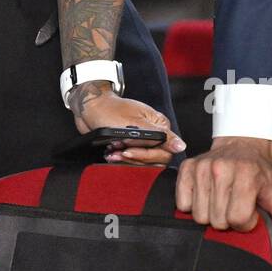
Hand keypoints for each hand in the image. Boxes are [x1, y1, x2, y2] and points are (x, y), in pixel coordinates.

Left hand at [69, 81, 184, 165]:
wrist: (90, 108)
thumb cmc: (110, 110)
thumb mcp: (135, 123)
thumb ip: (160, 136)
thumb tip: (181, 146)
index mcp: (160, 126)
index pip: (164, 151)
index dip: (146, 154)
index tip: (128, 151)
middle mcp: (154, 135)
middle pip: (155, 159)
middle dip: (135, 158)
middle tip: (119, 152)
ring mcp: (142, 142)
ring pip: (143, 162)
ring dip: (127, 160)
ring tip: (112, 152)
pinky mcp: (131, 147)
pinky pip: (132, 162)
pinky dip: (121, 160)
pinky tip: (111, 155)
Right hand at [177, 135, 271, 258]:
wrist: (246, 146)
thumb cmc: (263, 176)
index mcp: (248, 176)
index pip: (237, 219)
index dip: (245, 223)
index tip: (250, 213)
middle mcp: (222, 168)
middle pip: (216, 220)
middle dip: (227, 221)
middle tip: (234, 207)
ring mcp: (203, 167)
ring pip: (198, 215)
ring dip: (210, 215)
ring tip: (222, 202)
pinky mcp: (188, 167)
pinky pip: (182, 204)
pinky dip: (194, 206)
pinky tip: (207, 197)